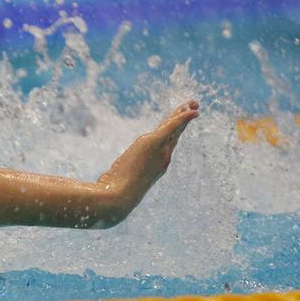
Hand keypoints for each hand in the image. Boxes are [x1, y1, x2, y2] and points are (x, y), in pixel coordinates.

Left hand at [97, 100, 199, 222]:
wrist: (118, 197)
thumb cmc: (114, 193)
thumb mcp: (118, 183)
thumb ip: (117, 177)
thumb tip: (106, 180)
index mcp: (156, 166)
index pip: (167, 146)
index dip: (174, 133)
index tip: (179, 124)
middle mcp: (163, 158)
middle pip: (175, 135)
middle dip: (183, 121)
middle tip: (193, 108)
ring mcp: (160, 151)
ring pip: (175, 129)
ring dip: (183, 114)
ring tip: (191, 103)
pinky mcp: (152, 143)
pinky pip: (171, 127)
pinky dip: (181, 118)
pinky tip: (189, 110)